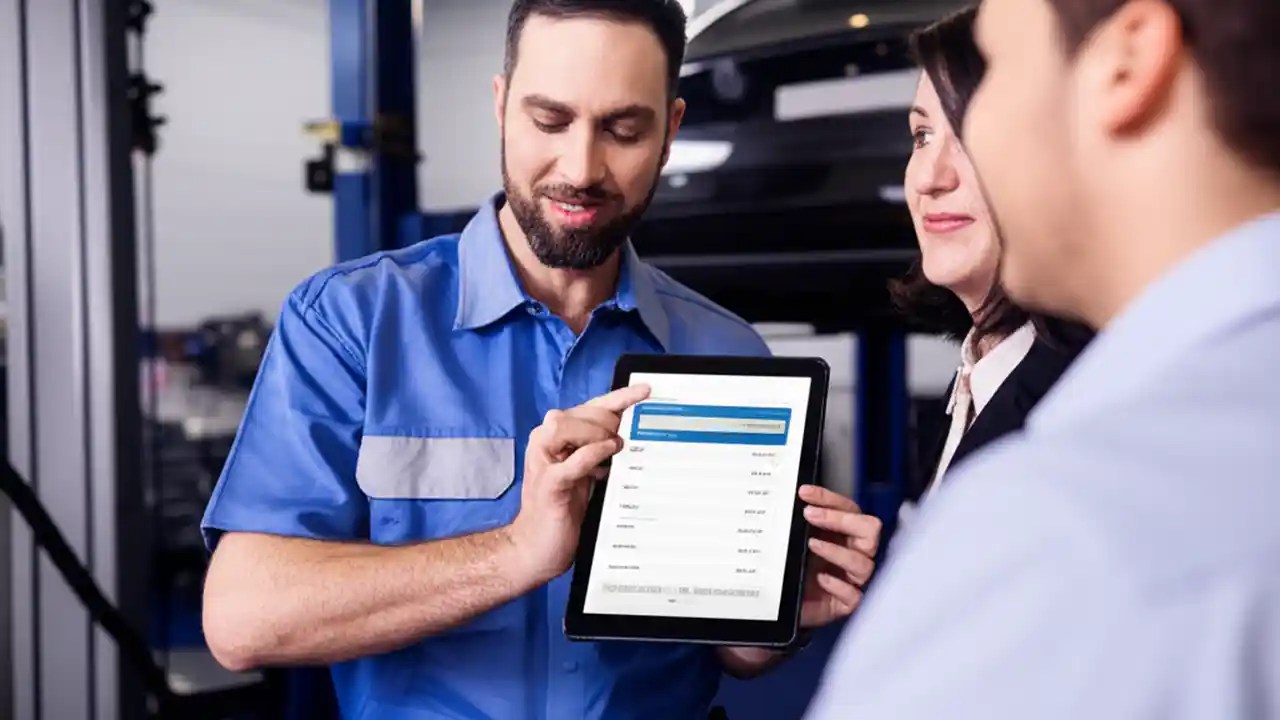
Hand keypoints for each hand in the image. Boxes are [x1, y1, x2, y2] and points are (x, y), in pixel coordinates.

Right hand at [507, 384, 651, 584]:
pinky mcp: (548, 485)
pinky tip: (609, 451)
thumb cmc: (563, 506)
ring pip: (566, 426)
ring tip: (615, 446)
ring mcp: (543, 462)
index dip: (618, 397)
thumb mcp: (586, 472)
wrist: (535, 545)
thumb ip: (599, 449)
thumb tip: (627, 432)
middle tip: (622, 440)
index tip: (645, 390)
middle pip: (580, 412)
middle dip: (608, 419)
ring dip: (596, 432)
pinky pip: (571, 461)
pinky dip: (592, 452)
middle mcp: (545, 443)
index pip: (589, 407)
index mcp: (555, 437)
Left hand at [797, 485, 882, 628]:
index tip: (805, 493)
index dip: (829, 498)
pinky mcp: (846, 602)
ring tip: (812, 545)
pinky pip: (854, 595)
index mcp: (845, 534)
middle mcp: (854, 552)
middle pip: (868, 530)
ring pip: (864, 563)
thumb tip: (793, 504)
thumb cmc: (798, 568)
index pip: (848, 509)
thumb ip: (801, 524)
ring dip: (837, 552)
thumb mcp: (797, 542)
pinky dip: (838, 586)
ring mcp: (852, 578)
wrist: (786, 602)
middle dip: (841, 519)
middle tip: (811, 515)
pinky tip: (821, 579)